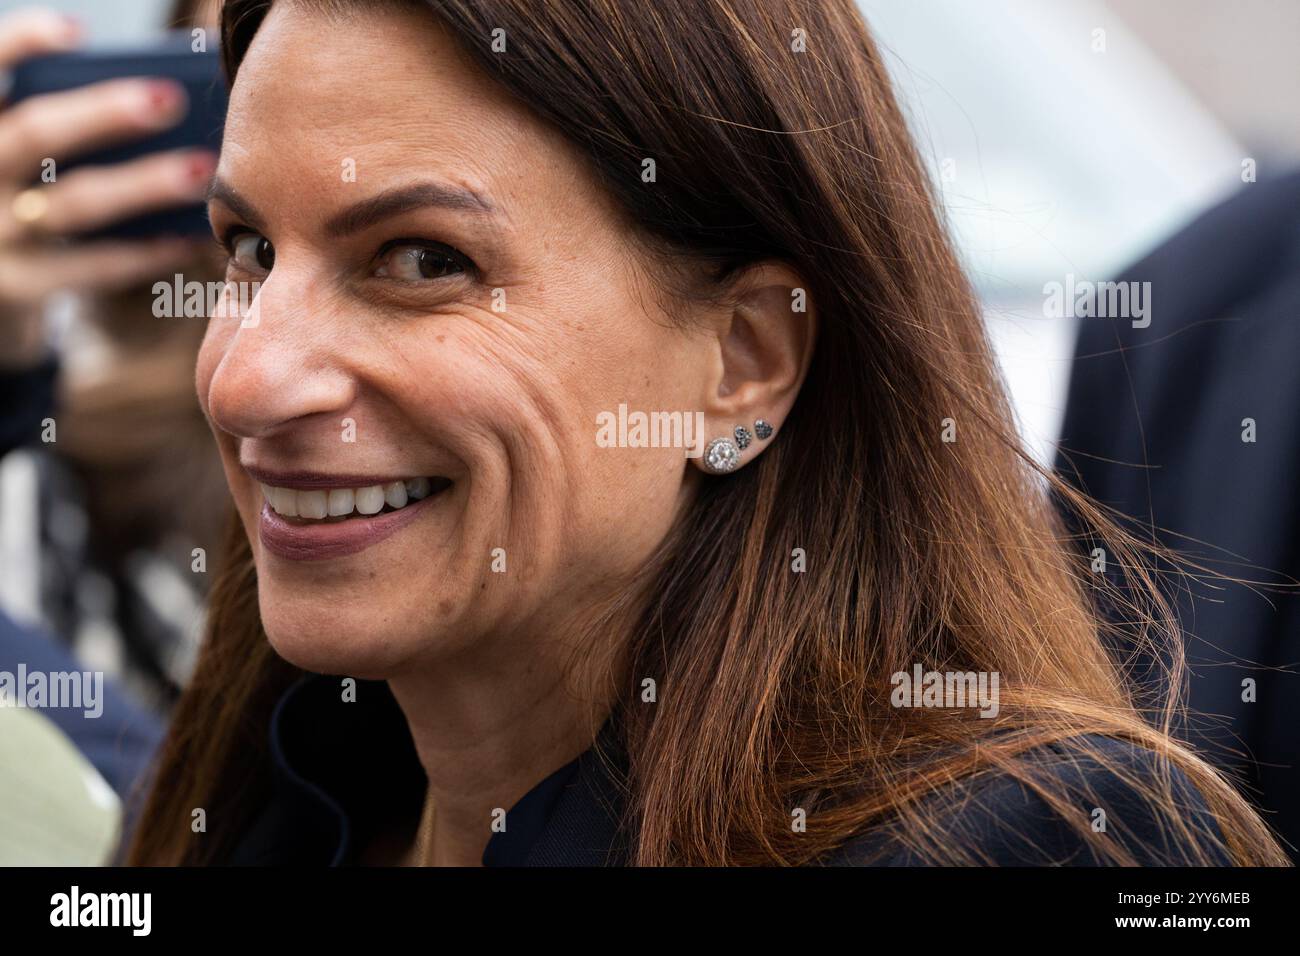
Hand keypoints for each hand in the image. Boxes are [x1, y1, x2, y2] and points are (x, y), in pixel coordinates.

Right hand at [0, 7, 216, 365]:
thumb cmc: (35, 189)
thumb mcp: (34, 153)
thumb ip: (75, 126)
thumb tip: (163, 99)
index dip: (23, 44)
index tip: (76, 31)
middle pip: (35, 134)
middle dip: (102, 114)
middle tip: (169, 99)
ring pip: (72, 205)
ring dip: (141, 186)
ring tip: (200, 169)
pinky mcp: (23, 283)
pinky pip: (91, 268)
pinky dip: (145, 253)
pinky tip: (192, 238)